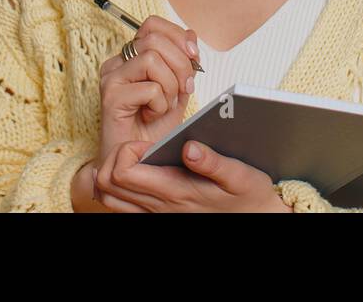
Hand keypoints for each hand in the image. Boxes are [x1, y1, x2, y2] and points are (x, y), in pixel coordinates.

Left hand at [92, 139, 291, 212]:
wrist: (255, 218)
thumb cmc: (247, 195)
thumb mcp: (240, 175)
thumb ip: (213, 162)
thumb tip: (189, 147)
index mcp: (175, 191)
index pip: (123, 172)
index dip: (127, 150)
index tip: (148, 142)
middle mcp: (159, 205)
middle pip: (107, 183)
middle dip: (113, 157)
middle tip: (138, 146)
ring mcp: (155, 213)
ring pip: (108, 196)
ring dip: (112, 172)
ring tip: (135, 156)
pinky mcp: (157, 215)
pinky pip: (121, 205)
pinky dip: (119, 187)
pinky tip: (138, 171)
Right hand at [97, 16, 201, 168]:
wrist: (137, 162)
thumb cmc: (153, 128)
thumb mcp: (176, 90)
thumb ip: (182, 62)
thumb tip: (191, 35)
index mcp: (131, 57)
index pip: (152, 25)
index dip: (177, 35)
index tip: (194, 56)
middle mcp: (116, 63)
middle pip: (155, 39)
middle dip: (181, 63)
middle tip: (184, 89)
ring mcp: (111, 78)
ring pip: (151, 60)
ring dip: (170, 85)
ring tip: (165, 105)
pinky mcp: (110, 98)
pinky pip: (149, 88)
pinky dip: (160, 104)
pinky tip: (153, 116)